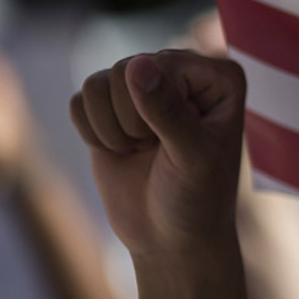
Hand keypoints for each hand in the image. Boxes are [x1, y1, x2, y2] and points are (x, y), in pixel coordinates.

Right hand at [69, 50, 246, 257]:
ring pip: (97, 83)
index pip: (163, 63)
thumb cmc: (196, 196)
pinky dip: (93, 134)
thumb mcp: (192, 156)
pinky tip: (121, 152)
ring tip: (141, 150)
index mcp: (219, 77)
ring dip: (112, 129)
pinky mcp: (110, 105)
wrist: (169, 235)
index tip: (179, 141)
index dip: (157, 107)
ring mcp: (145, 85)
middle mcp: (182, 72)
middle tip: (158, 149)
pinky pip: (79, 100)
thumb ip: (168, 110)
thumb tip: (137, 63)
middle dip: (133, 121)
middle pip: (126, 68)